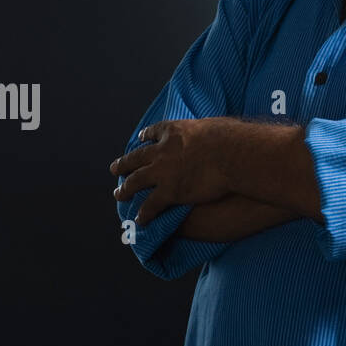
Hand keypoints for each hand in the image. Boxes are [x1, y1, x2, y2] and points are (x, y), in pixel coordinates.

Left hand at [110, 116, 238, 225]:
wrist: (231, 155)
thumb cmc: (231, 138)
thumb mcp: (217, 126)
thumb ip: (211, 131)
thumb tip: (224, 133)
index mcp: (174, 131)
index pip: (154, 133)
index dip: (146, 137)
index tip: (140, 138)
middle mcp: (162, 150)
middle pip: (137, 157)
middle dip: (124, 164)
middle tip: (114, 169)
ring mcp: (163, 172)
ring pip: (136, 181)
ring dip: (126, 189)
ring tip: (119, 195)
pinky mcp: (170, 191)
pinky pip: (151, 204)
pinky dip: (144, 213)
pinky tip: (140, 219)